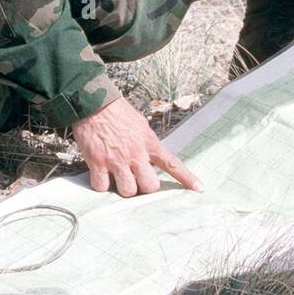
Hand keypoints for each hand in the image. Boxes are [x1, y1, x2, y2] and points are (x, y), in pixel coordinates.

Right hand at [72, 95, 203, 196]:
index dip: (187, 178)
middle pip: (149, 186)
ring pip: (128, 191)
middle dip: (144, 187)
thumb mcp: (140, 126)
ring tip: (117, 176)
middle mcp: (136, 153)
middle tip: (136, 179)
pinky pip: (103, 187)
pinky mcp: (98, 162)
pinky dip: (102, 185)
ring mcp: (117, 159)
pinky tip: (101, 174)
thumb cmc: (117, 113)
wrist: (94, 103)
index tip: (199, 188)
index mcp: (149, 143)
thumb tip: (152, 159)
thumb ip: (147, 144)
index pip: (172, 163)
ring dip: (123, 188)